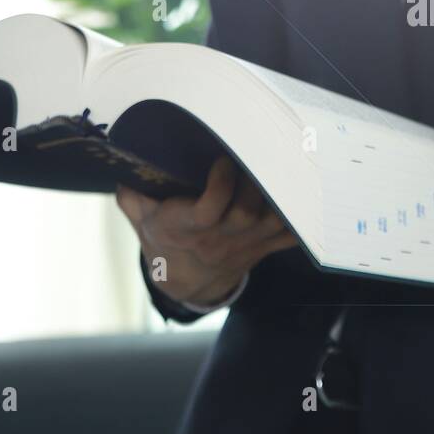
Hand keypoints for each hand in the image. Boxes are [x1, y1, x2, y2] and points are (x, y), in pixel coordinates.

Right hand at [116, 155, 297, 305]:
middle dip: (255, 183)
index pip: (209, 209)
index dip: (221, 185)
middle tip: (261, 152)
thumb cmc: (164, 239)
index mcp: (188, 228)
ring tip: (285, 163)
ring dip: (283, 196)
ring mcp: (246, 243)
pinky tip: (310, 191)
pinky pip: (292, 235)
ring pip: (273, 221)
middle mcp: (221, 237)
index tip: (224, 159)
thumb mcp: (140, 219)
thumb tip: (122, 163)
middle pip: (247, 212)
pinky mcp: (265, 246)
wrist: (187, 281)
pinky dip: (306, 217)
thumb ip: (132, 195)